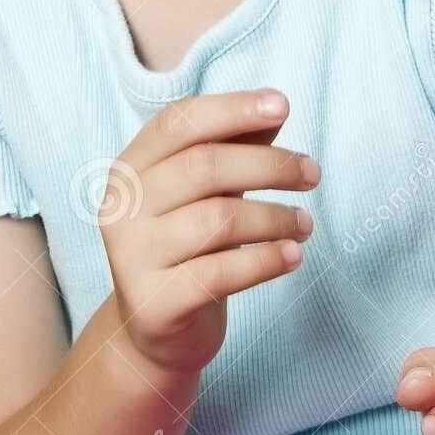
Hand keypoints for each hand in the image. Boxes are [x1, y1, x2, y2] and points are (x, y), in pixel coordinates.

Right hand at [98, 90, 319, 375]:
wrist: (155, 329)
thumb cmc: (189, 247)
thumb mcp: (208, 192)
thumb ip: (233, 148)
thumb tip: (274, 109)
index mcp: (130, 169)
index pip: (179, 122)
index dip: (232, 108)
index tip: (284, 105)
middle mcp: (122, 208)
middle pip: (204, 167)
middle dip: (270, 165)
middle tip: (312, 173)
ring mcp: (132, 257)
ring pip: (218, 220)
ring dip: (276, 217)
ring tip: (304, 224)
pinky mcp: (155, 302)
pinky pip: (220, 273)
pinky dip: (266, 260)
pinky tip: (293, 256)